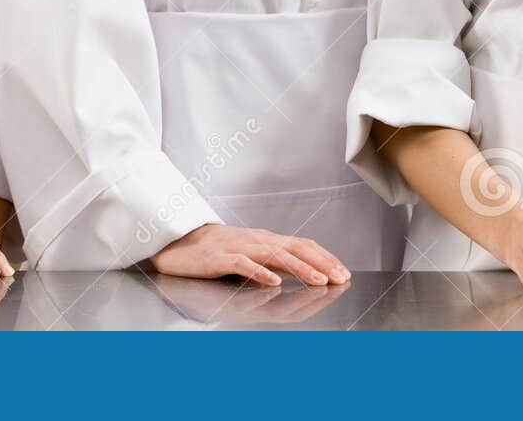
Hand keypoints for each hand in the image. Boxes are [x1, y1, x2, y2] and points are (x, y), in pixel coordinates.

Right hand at [147, 223, 349, 286]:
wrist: (179, 242)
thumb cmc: (215, 250)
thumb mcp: (250, 254)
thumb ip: (272, 262)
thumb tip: (301, 273)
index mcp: (267, 240)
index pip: (303, 245)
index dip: (325, 257)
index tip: (343, 271)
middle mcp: (258, 240)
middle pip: (296, 247)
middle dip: (321, 262)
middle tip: (340, 277)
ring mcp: (240, 246)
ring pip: (276, 255)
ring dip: (300, 267)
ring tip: (318, 279)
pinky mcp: (221, 257)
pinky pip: (244, 264)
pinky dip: (261, 272)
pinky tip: (274, 282)